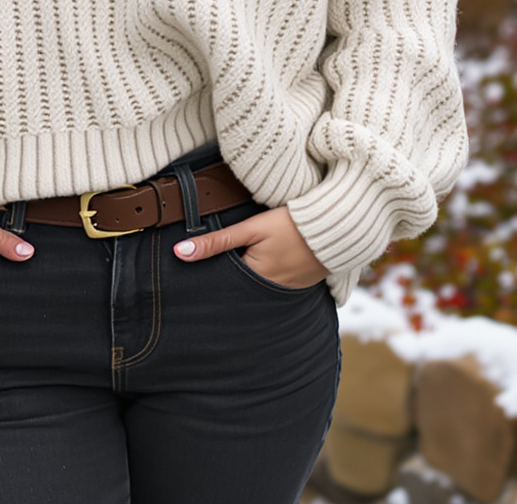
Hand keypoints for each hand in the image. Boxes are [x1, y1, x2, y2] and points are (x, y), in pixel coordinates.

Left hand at [173, 204, 327, 288]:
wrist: (337, 227)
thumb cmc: (292, 224)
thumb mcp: (252, 228)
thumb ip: (217, 241)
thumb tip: (179, 252)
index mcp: (254, 280)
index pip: (223, 281)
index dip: (213, 271)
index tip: (200, 267)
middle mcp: (269, 292)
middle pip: (241, 287)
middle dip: (231, 279)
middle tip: (228, 263)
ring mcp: (287, 291)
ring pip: (258, 287)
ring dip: (251, 278)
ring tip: (250, 261)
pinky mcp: (300, 286)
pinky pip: (277, 286)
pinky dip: (270, 277)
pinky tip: (272, 262)